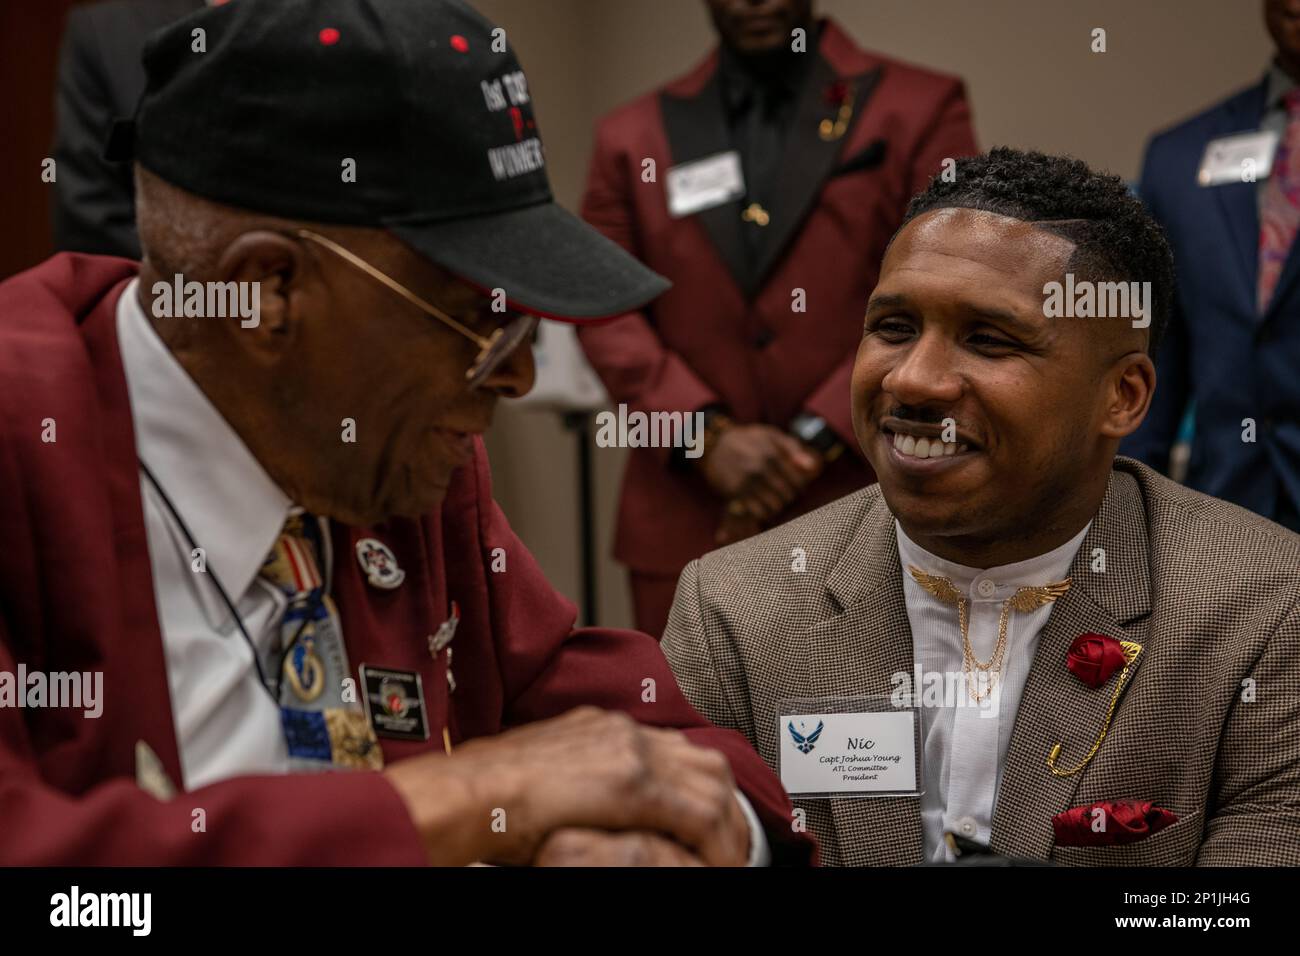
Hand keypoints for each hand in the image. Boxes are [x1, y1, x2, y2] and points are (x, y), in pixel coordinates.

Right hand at [383, 707, 749, 866]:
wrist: (469, 793)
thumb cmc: (490, 794)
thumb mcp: (548, 774)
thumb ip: (583, 778)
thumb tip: (598, 803)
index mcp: (601, 727)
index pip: (674, 749)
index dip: (697, 786)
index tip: (704, 819)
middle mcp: (621, 730)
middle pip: (702, 758)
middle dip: (723, 803)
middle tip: (728, 843)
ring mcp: (629, 749)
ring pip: (711, 780)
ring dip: (725, 823)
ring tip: (725, 858)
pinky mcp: (630, 780)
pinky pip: (696, 811)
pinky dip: (713, 840)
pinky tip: (713, 863)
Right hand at [701, 425, 820, 516]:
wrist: (714, 444)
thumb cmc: (747, 439)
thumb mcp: (771, 435)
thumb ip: (794, 449)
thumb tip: (813, 467)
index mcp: (772, 454)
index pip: (798, 481)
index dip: (800, 485)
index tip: (796, 483)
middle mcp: (760, 469)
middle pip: (788, 496)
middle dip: (789, 496)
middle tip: (784, 492)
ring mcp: (747, 483)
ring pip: (775, 506)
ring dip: (777, 505)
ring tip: (774, 498)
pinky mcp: (735, 493)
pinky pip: (758, 512)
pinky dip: (764, 512)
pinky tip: (763, 504)